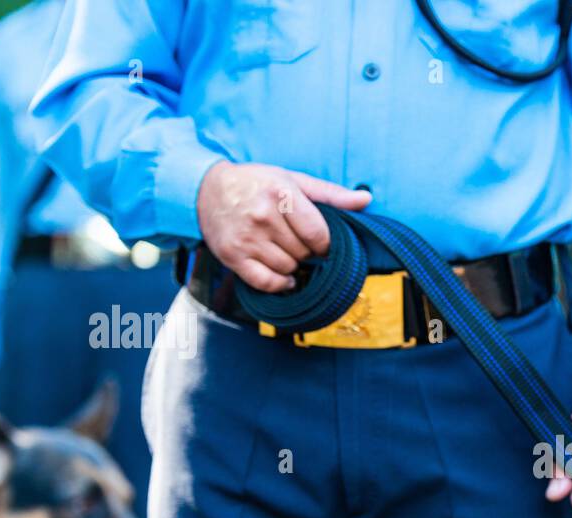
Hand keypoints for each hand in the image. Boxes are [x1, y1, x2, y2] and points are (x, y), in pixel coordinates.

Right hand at [195, 161, 370, 292]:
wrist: (206, 189)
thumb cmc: (257, 183)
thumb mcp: (293, 180)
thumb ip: (331, 193)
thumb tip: (366, 200)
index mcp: (280, 193)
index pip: (318, 234)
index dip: (325, 244)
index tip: (321, 241)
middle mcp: (262, 216)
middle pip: (303, 253)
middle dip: (306, 251)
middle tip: (295, 241)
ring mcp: (246, 238)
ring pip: (288, 268)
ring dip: (292, 265)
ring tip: (283, 249)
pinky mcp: (232, 256)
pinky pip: (267, 282)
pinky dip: (279, 283)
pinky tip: (282, 275)